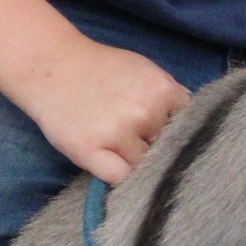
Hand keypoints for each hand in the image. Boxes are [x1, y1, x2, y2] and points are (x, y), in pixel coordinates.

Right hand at [19, 31, 190, 184]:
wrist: (51, 66)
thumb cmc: (100, 69)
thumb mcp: (144, 70)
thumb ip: (169, 96)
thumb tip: (194, 124)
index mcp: (162, 90)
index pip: (187, 127)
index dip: (177, 133)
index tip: (166, 137)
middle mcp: (144, 113)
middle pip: (167, 148)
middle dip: (157, 147)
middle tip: (139, 140)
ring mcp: (117, 134)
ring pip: (145, 166)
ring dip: (137, 162)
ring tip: (121, 148)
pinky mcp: (90, 152)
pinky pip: (121, 179)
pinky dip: (121, 177)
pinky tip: (113, 162)